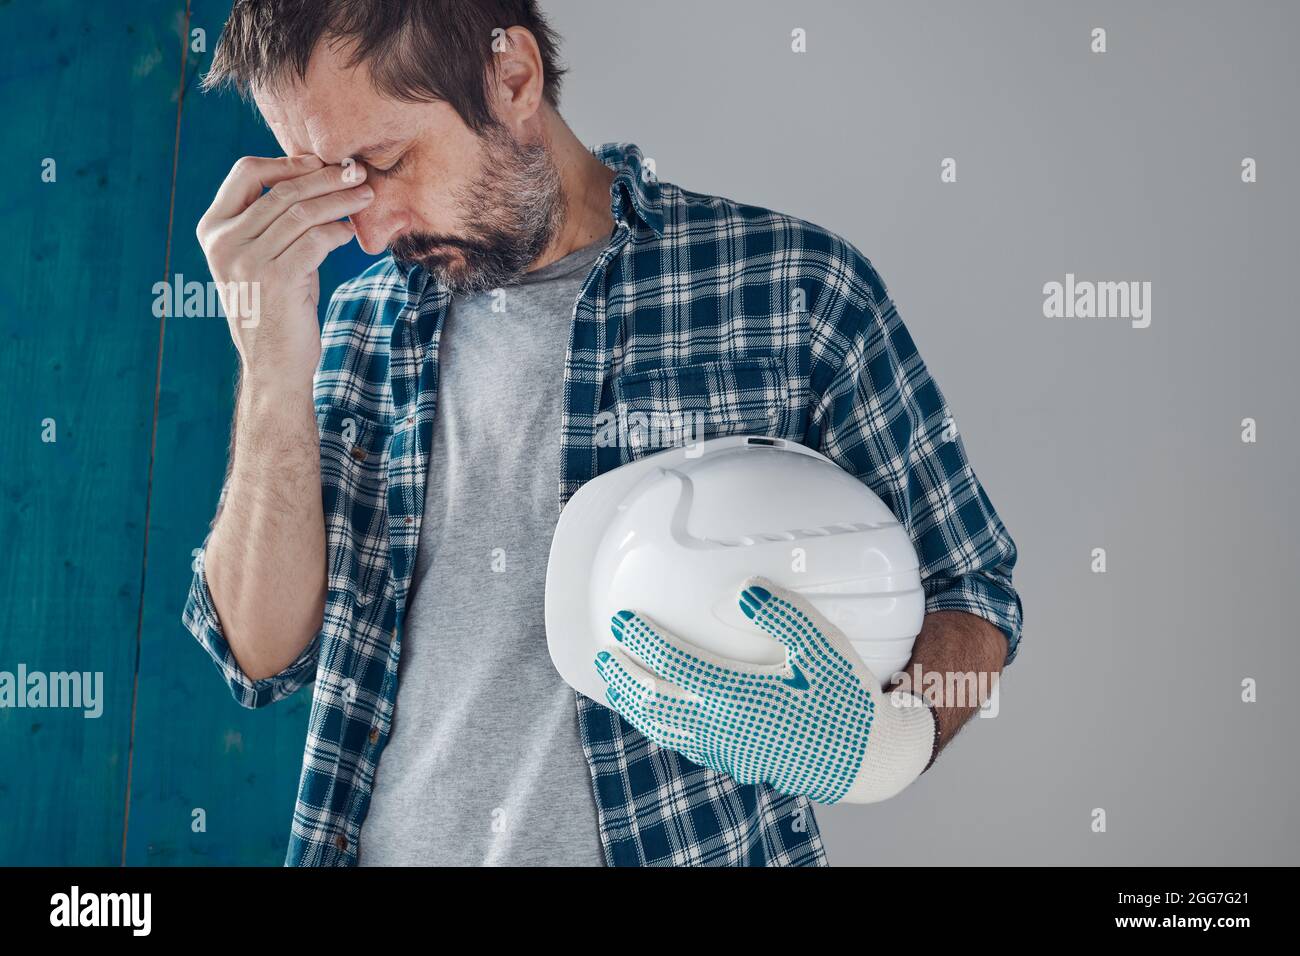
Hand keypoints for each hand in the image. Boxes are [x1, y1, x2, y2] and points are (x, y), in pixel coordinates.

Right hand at [196, 154, 374, 394]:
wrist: (274, 365)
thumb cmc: (277, 308)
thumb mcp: (263, 258)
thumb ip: (275, 221)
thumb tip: (314, 176)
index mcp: (213, 229)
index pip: (246, 173)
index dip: (286, 162)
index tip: (320, 161)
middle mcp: (224, 242)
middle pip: (281, 190)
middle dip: (325, 177)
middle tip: (357, 172)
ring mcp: (247, 261)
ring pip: (302, 212)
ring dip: (340, 200)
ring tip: (366, 196)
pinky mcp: (276, 278)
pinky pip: (316, 240)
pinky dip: (338, 230)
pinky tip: (351, 232)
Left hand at [594, 576, 937, 803]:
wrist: (868, 759)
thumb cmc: (848, 698)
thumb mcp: (823, 646)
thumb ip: (782, 613)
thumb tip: (744, 589)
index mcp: (737, 695)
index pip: (670, 665)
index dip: (640, 640)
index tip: (622, 620)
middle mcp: (722, 727)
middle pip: (651, 702)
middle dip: (622, 676)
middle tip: (603, 653)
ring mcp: (726, 751)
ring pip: (662, 729)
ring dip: (634, 705)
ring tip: (617, 683)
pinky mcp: (735, 763)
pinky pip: (683, 744)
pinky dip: (659, 724)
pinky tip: (659, 711)